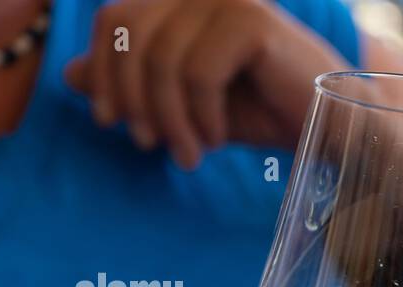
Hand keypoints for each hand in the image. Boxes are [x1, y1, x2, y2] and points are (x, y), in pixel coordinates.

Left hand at [63, 0, 349, 167]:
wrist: (333, 127)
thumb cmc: (265, 112)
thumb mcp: (185, 103)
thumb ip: (133, 84)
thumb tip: (70, 74)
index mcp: (184, 0)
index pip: (115, 19)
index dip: (102, 70)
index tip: (110, 123)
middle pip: (130, 34)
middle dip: (131, 98)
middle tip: (149, 146)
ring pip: (160, 58)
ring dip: (168, 118)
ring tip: (189, 154)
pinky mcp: (249, 20)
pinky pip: (196, 72)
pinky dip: (199, 115)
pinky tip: (215, 139)